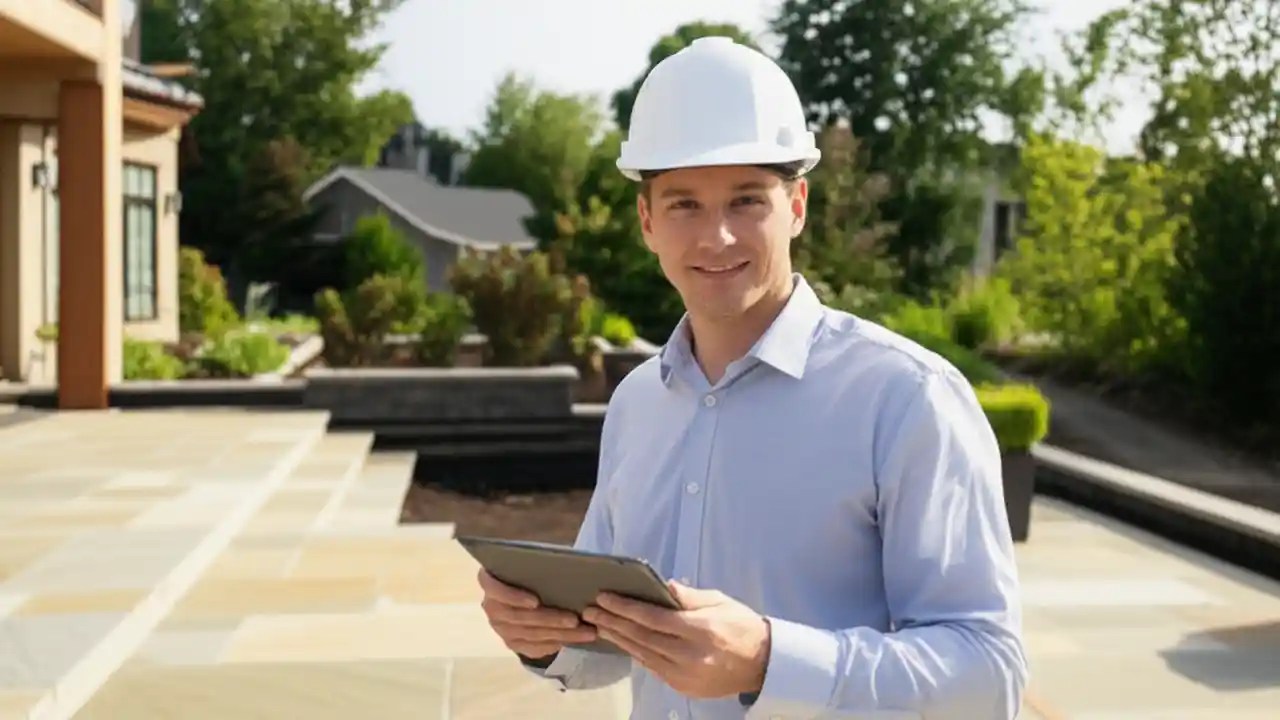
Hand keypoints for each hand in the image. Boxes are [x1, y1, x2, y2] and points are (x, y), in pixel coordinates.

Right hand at [477, 569, 596, 660]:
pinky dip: (554, 644)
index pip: (496, 589)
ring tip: (585, 632)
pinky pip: (532, 648)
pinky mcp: (512, 642)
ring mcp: (500, 628)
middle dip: (550, 620)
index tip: (536, 601)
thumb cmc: (529, 571)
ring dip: (560, 634)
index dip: (514, 597)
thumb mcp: (532, 563)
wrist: (522, 590)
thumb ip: (540, 565)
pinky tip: (573, 640)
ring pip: (531, 635)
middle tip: (575, 620)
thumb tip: (567, 565)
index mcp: (489, 581)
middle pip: (520, 617)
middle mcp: (491, 607)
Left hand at [583, 581, 770, 698]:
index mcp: (700, 630)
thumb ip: (689, 596)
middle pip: (641, 637)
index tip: (605, 597)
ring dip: (618, 639)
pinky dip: (636, 653)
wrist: (762, 664)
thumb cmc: (741, 626)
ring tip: (599, 625)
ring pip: (642, 654)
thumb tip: (662, 586)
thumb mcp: (720, 602)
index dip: (625, 607)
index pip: (653, 618)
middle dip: (613, 622)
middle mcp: (690, 655)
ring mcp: (685, 675)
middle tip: (590, 611)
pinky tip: (622, 642)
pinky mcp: (683, 687)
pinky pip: (653, 668)